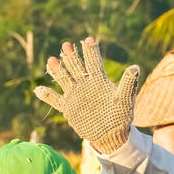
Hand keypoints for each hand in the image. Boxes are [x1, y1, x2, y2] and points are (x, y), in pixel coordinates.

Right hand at [34, 37, 139, 153]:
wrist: (111, 134)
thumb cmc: (120, 116)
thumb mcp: (125, 99)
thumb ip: (128, 83)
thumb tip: (135, 67)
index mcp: (99, 81)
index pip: (93, 63)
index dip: (91, 52)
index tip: (88, 40)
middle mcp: (85, 85)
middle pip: (76, 67)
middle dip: (71, 57)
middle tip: (66, 45)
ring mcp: (75, 95)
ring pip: (64, 80)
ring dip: (58, 70)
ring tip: (51, 60)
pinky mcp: (69, 108)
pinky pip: (56, 101)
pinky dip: (48, 96)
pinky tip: (38, 90)